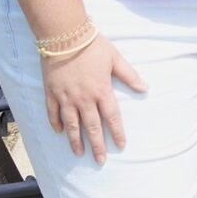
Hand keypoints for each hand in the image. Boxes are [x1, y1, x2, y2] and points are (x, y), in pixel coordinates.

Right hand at [40, 36, 146, 163]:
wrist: (64, 37)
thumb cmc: (92, 46)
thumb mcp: (115, 59)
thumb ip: (129, 76)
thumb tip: (145, 89)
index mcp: (101, 90)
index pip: (111, 117)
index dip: (116, 132)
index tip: (120, 146)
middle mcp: (84, 98)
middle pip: (91, 126)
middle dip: (96, 145)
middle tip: (99, 160)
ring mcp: (66, 98)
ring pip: (71, 125)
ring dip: (75, 140)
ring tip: (78, 153)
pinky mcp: (51, 93)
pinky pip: (52, 113)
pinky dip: (55, 124)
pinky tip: (58, 132)